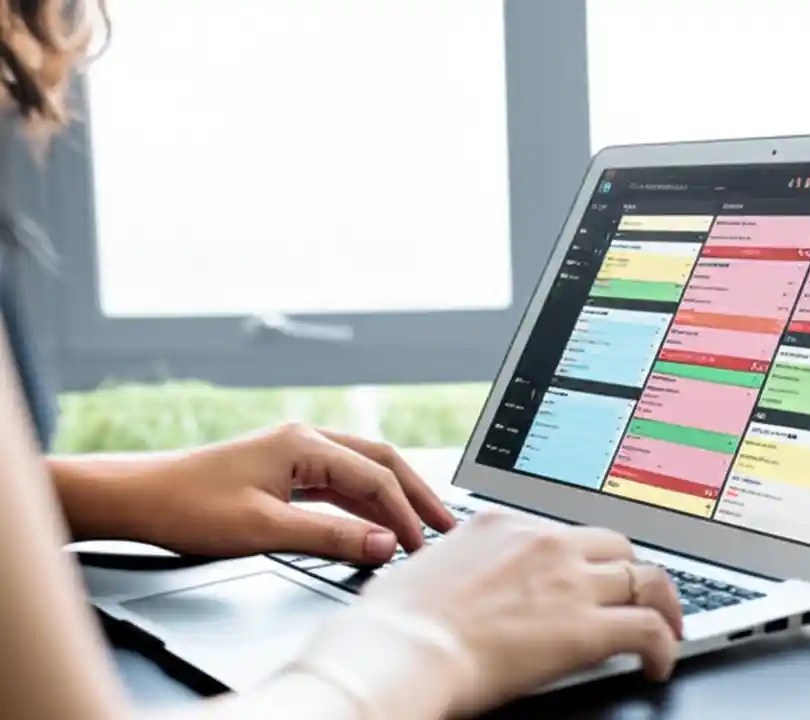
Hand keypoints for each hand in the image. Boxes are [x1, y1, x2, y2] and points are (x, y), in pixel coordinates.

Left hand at [115, 423, 453, 563]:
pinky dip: (363, 504)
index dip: (405, 512)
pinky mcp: (285, 470)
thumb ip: (330, 536)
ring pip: (361, 471)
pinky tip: (377, 525)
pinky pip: (338, 484)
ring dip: (392, 499)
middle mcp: (305, 440)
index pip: (375, 476)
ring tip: (421, 526)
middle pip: (380, 462)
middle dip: (415, 494)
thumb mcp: (265, 530)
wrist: (138, 498)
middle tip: (446, 524)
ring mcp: (295, 453)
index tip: (423, 544)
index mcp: (303, 444)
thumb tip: (384, 543)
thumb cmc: (190, 507)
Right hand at [290, 511, 682, 717]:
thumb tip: (457, 582)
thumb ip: (459, 566)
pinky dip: (664, 646)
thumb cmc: (395, 622)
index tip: (588, 577)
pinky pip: (648, 628)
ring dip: (663, 605)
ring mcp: (569, 581)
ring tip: (668, 628)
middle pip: (615, 546)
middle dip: (631, 572)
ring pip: (646, 579)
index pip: (563, 533)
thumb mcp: (428, 569)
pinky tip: (658, 664)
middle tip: (639, 598)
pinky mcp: (586, 627)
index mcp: (503, 525)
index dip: (583, 560)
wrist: (399, 649)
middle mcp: (543, 542)